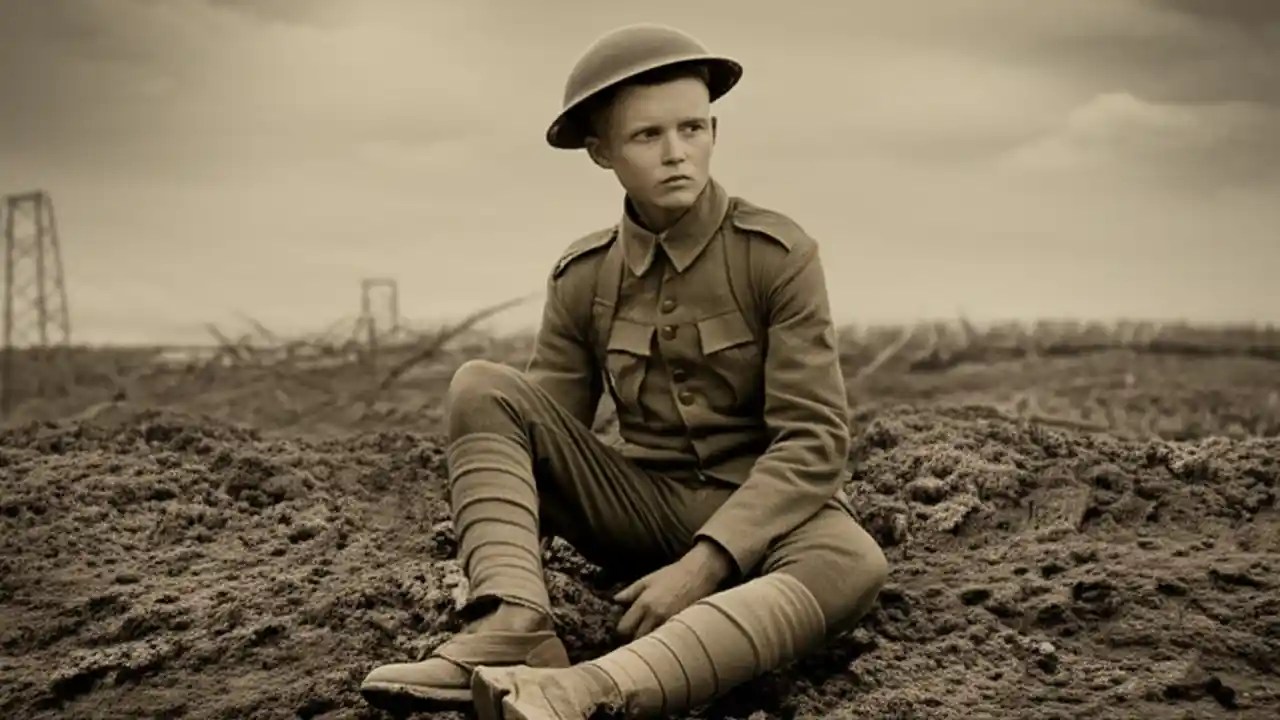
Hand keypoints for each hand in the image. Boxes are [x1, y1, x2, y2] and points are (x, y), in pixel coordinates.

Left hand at [614, 540, 734, 638]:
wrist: (698, 573)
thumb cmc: (672, 575)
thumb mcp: (647, 580)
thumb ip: (629, 592)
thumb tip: (615, 601)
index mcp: (644, 604)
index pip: (624, 628)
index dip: (621, 632)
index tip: (623, 632)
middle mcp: (655, 616)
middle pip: (636, 640)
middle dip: (633, 640)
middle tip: (634, 638)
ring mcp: (669, 623)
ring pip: (652, 644)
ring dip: (648, 643)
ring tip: (647, 640)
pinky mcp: (681, 627)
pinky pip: (667, 640)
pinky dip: (662, 641)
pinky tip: (662, 639)